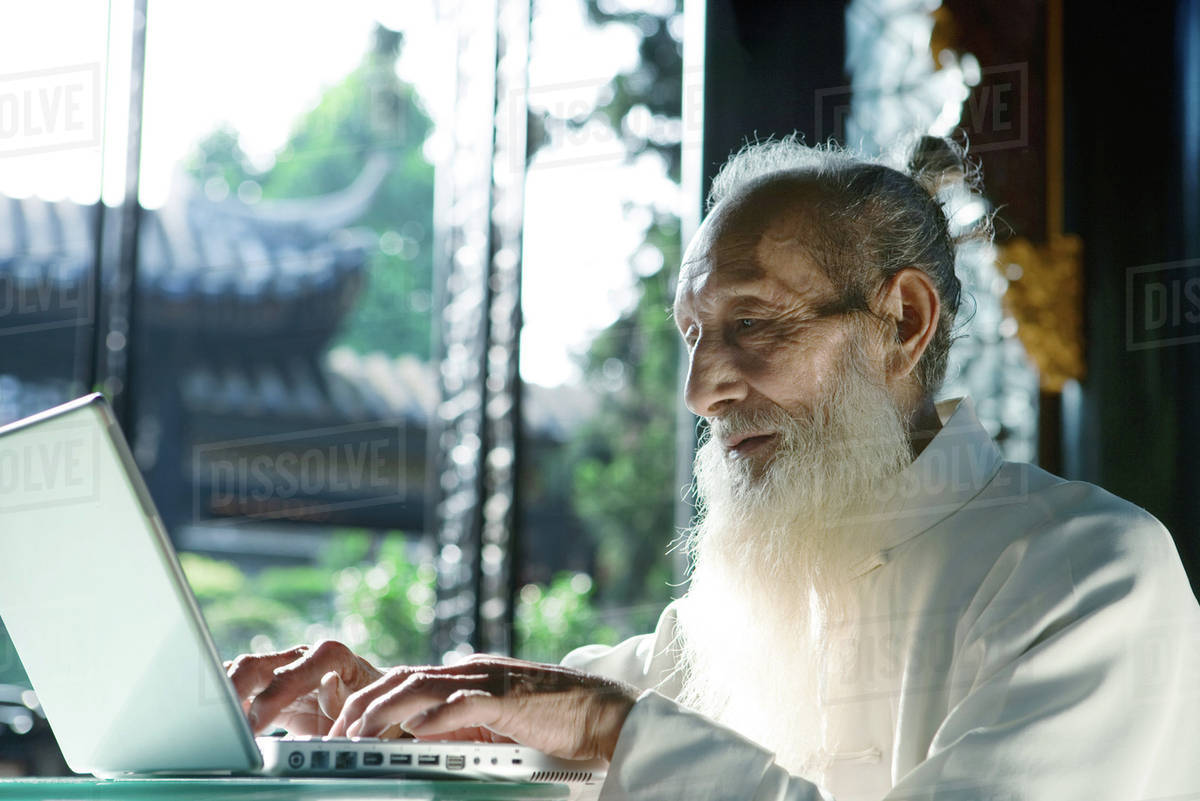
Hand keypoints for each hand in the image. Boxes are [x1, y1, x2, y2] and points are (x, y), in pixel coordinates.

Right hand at [226, 640, 384, 734]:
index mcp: (329, 656)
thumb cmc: (373, 704)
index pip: (290, 674)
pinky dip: (222, 698)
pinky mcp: (269, 684)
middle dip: (232, 691)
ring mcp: (282, 666)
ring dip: (221, 693)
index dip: (269, 700)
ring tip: (204, 718)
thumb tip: (327, 685)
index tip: (253, 726)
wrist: (375, 699)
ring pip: (241, 671)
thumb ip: (344, 698)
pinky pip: (239, 684)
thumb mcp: (367, 705)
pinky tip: (212, 718)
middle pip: (255, 665)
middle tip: (217, 723)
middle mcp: (301, 655)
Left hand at [329, 654, 637, 761]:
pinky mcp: (511, 698)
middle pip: (403, 677)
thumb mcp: (496, 721)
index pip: (405, 678)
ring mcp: (490, 680)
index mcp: (466, 674)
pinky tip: (417, 731)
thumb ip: (461, 724)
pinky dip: (438, 716)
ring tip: (359, 733)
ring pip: (423, 686)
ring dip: (385, 710)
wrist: (604, 710)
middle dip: (363, 704)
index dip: (369, 699)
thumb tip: (418, 739)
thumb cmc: (554, 718)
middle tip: (336, 733)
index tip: (342, 726)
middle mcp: (472, 670)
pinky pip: (466, 703)